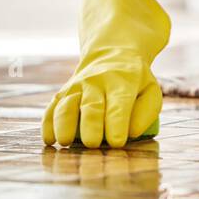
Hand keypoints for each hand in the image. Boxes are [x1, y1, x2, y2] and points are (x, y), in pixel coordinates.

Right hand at [42, 0, 170, 148]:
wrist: (111, 53)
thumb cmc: (135, 81)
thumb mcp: (151, 90)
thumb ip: (146, 112)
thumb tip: (131, 133)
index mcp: (122, 81)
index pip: (119, 103)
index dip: (117, 123)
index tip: (116, 142)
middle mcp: (96, 82)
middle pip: (91, 105)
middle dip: (90, 125)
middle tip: (92, 145)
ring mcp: (76, 87)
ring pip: (66, 105)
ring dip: (63, 125)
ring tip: (65, 142)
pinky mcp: (62, 93)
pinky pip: (51, 108)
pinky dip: (47, 124)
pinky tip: (49, 140)